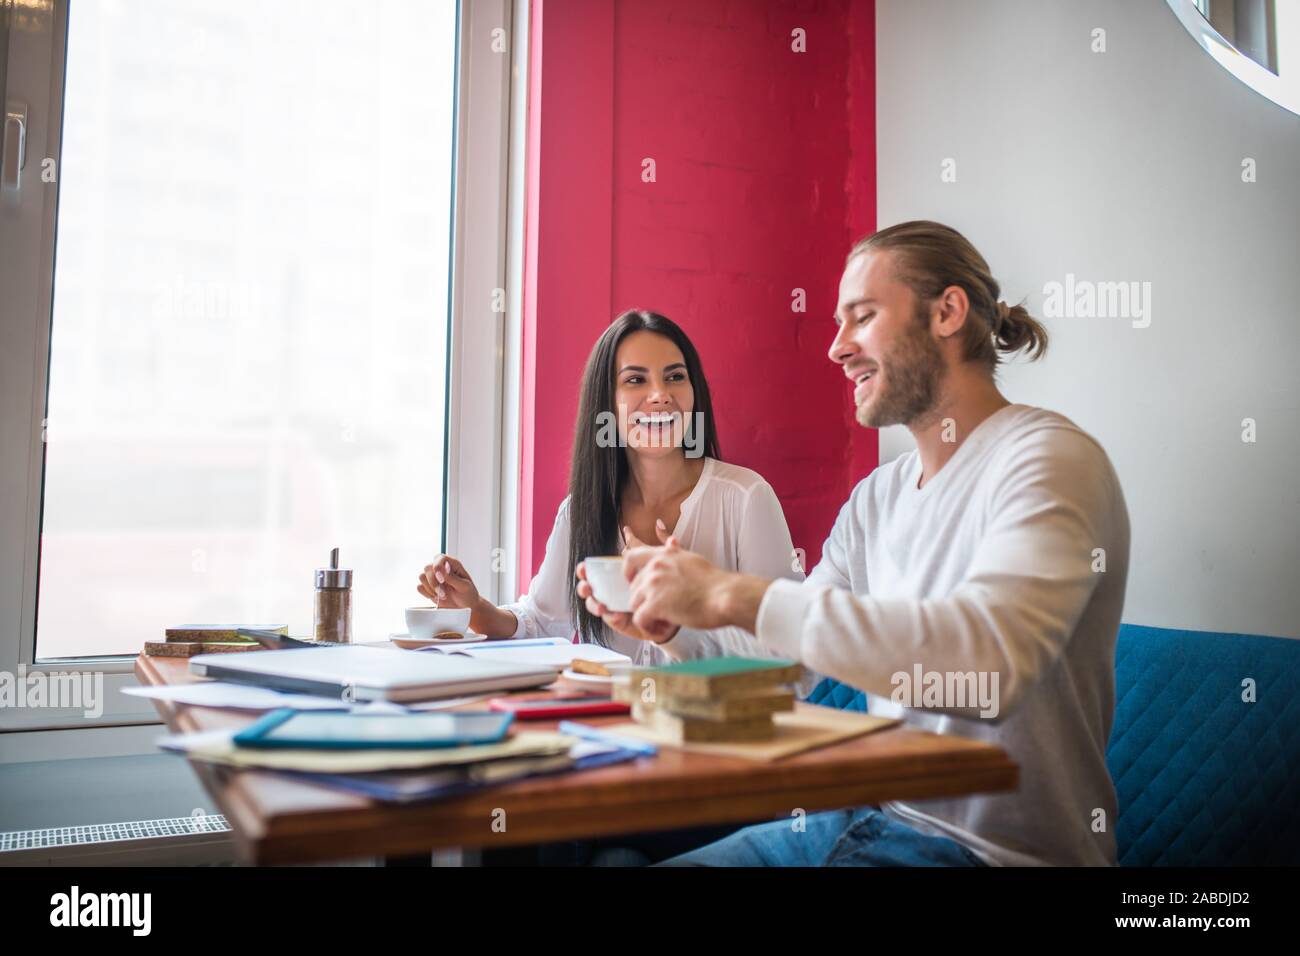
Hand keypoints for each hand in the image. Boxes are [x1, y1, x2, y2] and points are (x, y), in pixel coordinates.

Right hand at [417, 554, 480, 609]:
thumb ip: (452, 578)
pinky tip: (436, 597)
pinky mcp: (429, 587)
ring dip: (430, 589)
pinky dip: (426, 593)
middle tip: (443, 594)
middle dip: (434, 582)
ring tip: (442, 596)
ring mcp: (434, 578)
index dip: (437, 567)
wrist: (466, 607)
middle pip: (427, 567)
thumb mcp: (464, 586)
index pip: (439, 558)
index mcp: (452, 564)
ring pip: (422, 576)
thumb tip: (440, 570)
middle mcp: (441, 569)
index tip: (441, 580)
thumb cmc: (468, 594)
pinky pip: (420, 587)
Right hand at [573, 525, 678, 643]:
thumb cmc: (663, 588)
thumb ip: (666, 553)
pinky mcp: (618, 620)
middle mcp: (611, 589)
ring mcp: (613, 604)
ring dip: (594, 604)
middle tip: (588, 586)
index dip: (586, 568)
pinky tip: (617, 615)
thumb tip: (672, 538)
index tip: (584, 567)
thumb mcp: (664, 568)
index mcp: (616, 575)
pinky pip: (609, 619)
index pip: (596, 569)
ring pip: (594, 604)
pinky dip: (611, 616)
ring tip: (601, 606)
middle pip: (589, 586)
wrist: (672, 612)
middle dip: (584, 586)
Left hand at [624, 539, 732, 632]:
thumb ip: (676, 553)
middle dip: (642, 600)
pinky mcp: (654, 604)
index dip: (628, 572)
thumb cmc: (714, 582)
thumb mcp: (691, 558)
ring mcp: (653, 585)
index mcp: (664, 554)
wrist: (725, 596)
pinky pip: (639, 619)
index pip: (631, 557)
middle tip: (658, 610)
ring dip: (645, 614)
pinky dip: (647, 627)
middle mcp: (655, 567)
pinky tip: (659, 628)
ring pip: (634, 603)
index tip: (633, 583)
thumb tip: (671, 542)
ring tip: (661, 621)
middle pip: (633, 586)